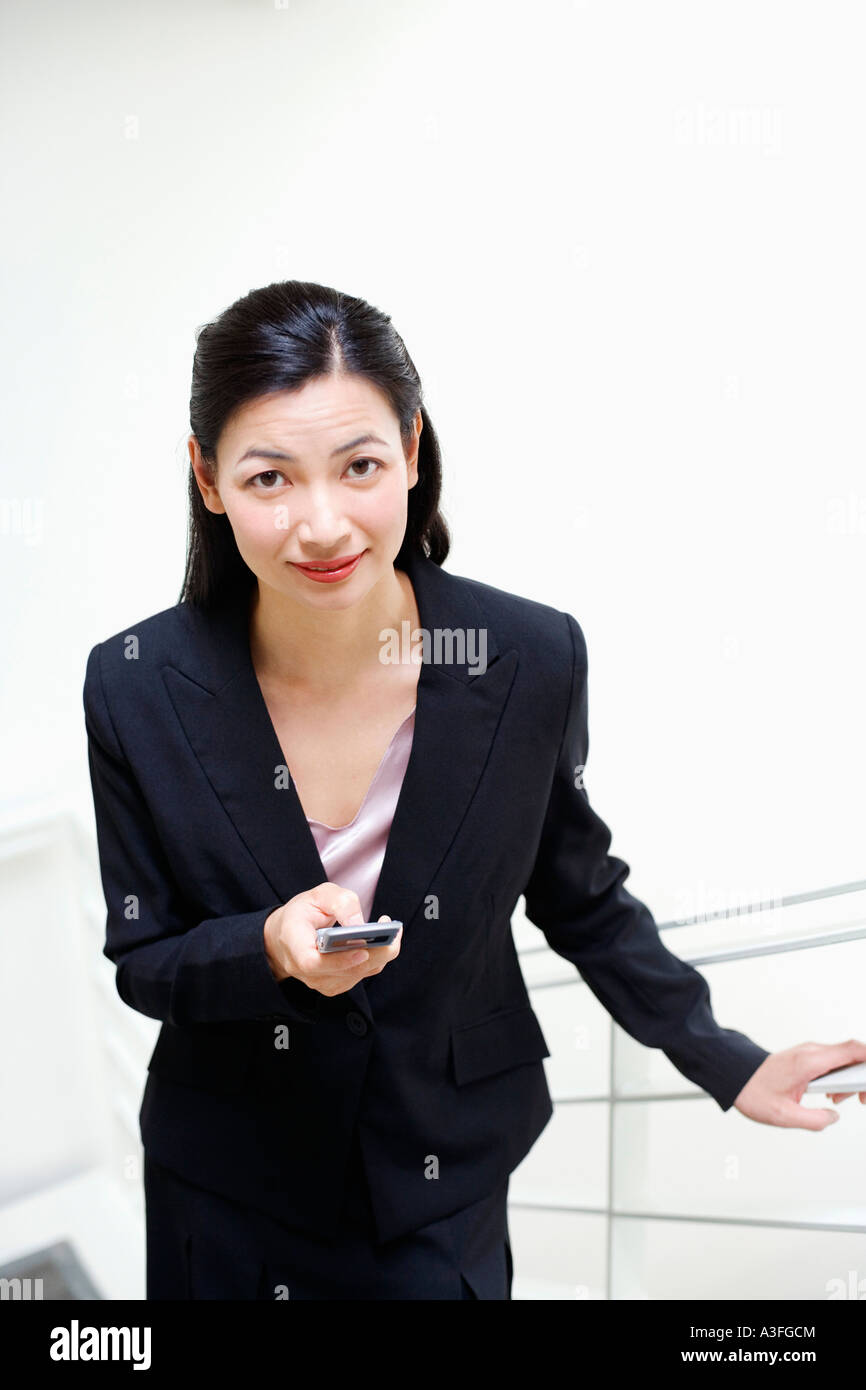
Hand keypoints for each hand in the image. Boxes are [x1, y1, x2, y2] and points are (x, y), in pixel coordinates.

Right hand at [263, 880, 401, 997]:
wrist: (287, 934)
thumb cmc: (303, 913)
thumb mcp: (319, 895)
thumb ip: (340, 903)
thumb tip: (360, 924)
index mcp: (293, 943)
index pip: (312, 962)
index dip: (339, 961)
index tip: (362, 948)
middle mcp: (304, 970)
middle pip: (343, 972)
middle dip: (372, 953)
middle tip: (392, 933)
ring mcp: (319, 981)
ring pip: (355, 975)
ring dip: (377, 955)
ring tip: (391, 932)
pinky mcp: (333, 984)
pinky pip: (359, 976)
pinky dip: (374, 960)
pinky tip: (382, 941)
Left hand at [732, 1039, 865, 1128]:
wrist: (734, 1075)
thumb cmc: (753, 1091)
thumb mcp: (784, 1115)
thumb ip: (814, 1120)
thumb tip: (833, 1117)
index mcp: (810, 1062)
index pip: (853, 1050)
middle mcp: (812, 1051)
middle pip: (853, 1055)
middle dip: (860, 1079)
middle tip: (855, 1100)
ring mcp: (810, 1051)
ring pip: (844, 1059)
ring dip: (849, 1080)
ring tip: (836, 1099)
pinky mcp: (807, 1056)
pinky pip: (833, 1061)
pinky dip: (839, 1077)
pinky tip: (830, 1093)